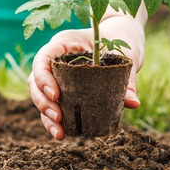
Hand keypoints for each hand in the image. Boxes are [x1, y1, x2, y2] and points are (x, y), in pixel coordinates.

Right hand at [28, 15, 145, 139]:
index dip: (44, 77)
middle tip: (58, 118)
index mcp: (65, 42)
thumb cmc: (120, 39)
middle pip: (37, 80)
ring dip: (45, 115)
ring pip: (41, 95)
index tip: (56, 95)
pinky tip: (62, 133)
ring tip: (59, 133)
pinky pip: (53, 103)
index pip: (44, 58)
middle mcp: (56, 58)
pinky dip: (54, 119)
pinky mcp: (64, 88)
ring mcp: (57, 73)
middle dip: (43, 101)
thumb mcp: (126, 55)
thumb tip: (133, 103)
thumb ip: (127, 78)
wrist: (122, 35)